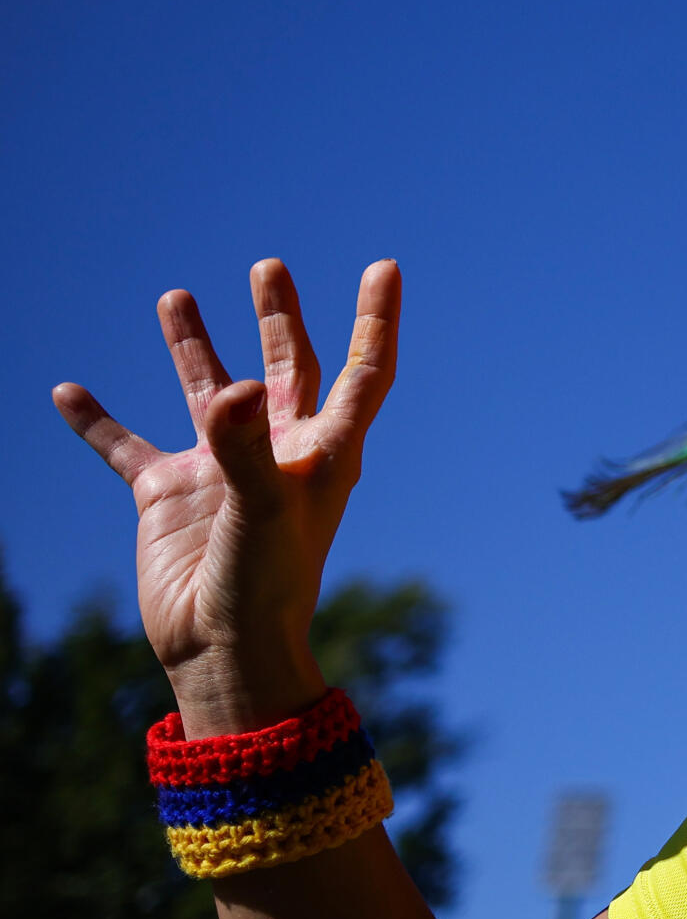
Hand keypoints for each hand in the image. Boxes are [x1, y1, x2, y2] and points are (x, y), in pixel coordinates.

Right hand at [53, 259, 400, 734]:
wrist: (220, 652)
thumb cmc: (263, 584)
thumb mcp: (262, 510)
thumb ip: (247, 446)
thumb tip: (237, 386)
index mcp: (324, 451)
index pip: (362, 371)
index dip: (375, 319)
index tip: (386, 267)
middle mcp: (275, 452)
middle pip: (289, 368)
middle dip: (280, 318)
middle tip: (269, 267)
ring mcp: (221, 472)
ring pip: (207, 394)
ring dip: (193, 348)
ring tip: (177, 295)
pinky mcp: (168, 498)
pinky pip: (126, 448)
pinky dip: (98, 421)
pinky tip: (68, 391)